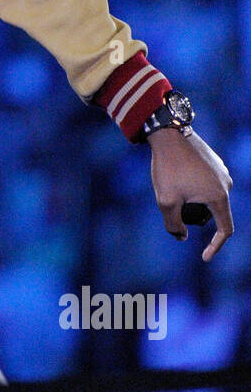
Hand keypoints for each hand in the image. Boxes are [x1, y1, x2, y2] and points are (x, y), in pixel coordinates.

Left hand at [146, 128, 233, 261]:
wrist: (169, 134)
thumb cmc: (168, 168)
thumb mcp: (166, 202)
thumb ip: (173, 225)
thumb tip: (181, 237)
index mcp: (219, 197)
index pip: (225, 230)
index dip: (216, 246)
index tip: (204, 257)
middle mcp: (226, 185)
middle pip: (214, 213)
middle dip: (195, 217)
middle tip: (172, 208)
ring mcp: (222, 172)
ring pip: (209, 197)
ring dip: (193, 200)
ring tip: (172, 187)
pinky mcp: (215, 163)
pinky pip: (206, 183)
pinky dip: (194, 188)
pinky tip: (177, 177)